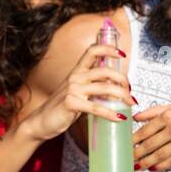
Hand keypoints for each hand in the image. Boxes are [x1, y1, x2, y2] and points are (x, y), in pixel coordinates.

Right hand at [16, 42, 132, 142]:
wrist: (41, 122)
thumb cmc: (60, 108)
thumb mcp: (77, 92)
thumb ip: (93, 87)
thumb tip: (115, 87)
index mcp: (77, 72)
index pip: (92, 51)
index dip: (108, 49)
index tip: (122, 54)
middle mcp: (75, 77)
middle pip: (105, 70)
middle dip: (122, 80)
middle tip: (130, 91)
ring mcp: (72, 90)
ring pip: (105, 88)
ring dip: (122, 96)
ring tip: (129, 103)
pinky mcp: (71, 103)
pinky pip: (97, 107)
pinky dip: (111, 113)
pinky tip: (119, 117)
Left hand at [133, 100, 170, 170]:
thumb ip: (153, 111)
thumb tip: (135, 116)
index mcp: (168, 116)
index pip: (145, 131)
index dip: (134, 141)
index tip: (125, 146)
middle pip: (150, 145)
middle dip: (137, 154)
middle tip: (128, 159)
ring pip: (159, 155)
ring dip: (147, 162)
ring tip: (138, 166)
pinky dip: (161, 166)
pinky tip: (154, 168)